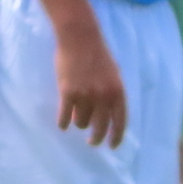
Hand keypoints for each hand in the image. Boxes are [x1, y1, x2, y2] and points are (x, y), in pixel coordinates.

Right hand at [55, 20, 125, 146]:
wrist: (80, 38)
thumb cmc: (98, 54)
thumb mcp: (114, 74)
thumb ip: (113, 93)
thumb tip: (109, 114)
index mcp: (118, 91)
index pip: (120, 122)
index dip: (116, 137)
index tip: (112, 146)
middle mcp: (103, 97)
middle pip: (100, 127)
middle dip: (96, 138)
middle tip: (92, 142)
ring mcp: (85, 95)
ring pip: (82, 122)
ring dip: (79, 122)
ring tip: (77, 117)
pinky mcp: (67, 92)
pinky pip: (65, 116)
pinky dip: (63, 122)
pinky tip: (62, 124)